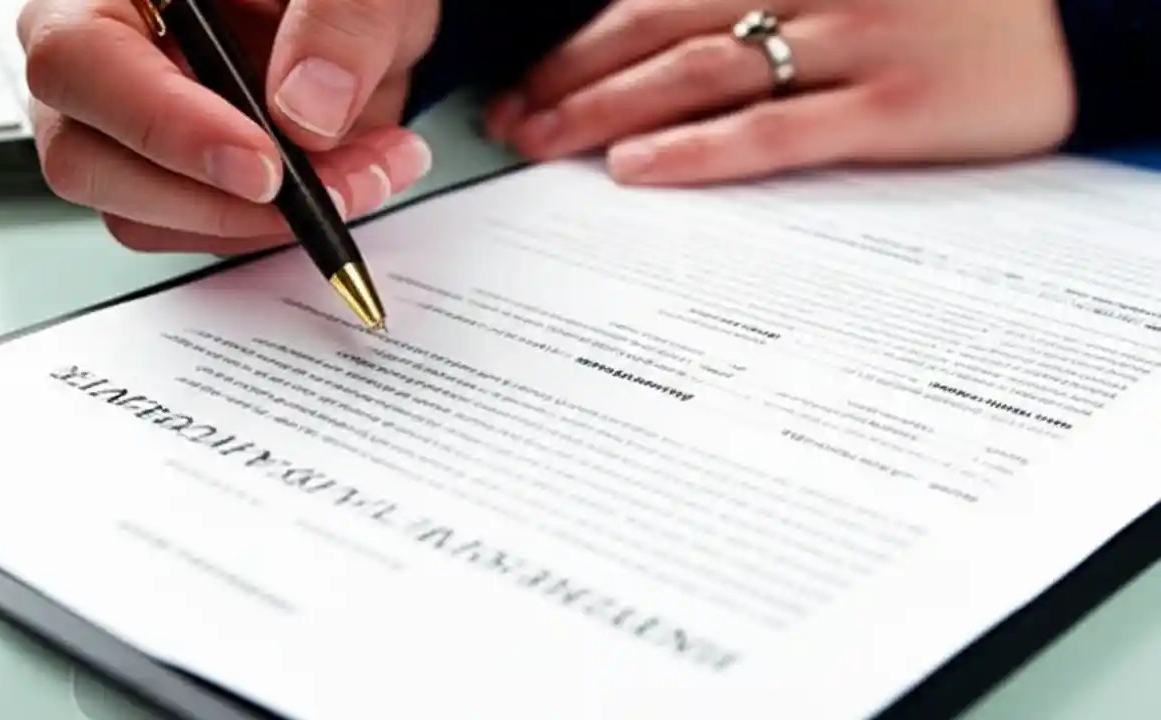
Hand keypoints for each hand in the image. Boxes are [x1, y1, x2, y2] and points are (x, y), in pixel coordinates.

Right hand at [19, 0, 439, 252]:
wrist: (365, 22)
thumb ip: (338, 23)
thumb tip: (306, 112)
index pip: (82, 56)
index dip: (165, 123)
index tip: (263, 167)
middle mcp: (100, 52)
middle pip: (84, 157)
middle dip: (219, 200)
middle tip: (326, 191)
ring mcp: (123, 122)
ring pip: (138, 213)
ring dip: (261, 222)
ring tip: (363, 176)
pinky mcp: (166, 176)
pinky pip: (192, 231)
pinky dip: (273, 227)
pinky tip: (346, 184)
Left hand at [485, 0, 1075, 185]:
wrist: (1081, 21)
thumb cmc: (947, 5)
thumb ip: (754, 2)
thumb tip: (666, 41)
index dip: (581, 42)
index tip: (525, 78)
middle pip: (661, 30)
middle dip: (572, 78)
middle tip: (511, 120)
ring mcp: (853, 43)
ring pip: (700, 74)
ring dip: (607, 110)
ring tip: (543, 142)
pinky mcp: (893, 105)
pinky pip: (775, 130)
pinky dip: (699, 148)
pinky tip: (636, 169)